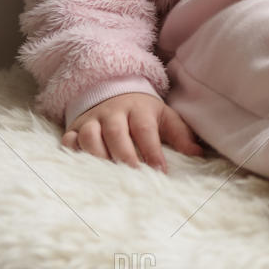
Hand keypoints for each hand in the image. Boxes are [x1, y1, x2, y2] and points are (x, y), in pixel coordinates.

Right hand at [62, 92, 202, 172]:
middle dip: (124, 156)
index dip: (152, 150)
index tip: (160, 171)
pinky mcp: (74, 128)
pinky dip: (72, 153)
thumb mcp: (165, 117)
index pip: (145, 129)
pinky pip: (69, 140)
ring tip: (107, 176)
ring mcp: (92, 119)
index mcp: (139, 109)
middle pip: (116, 133)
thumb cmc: (143, 112)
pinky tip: (80, 168)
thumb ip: (181, 135)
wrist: (113, 91)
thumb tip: (199, 153)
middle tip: (133, 176)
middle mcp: (113, 112)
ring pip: (89, 136)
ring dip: (97, 156)